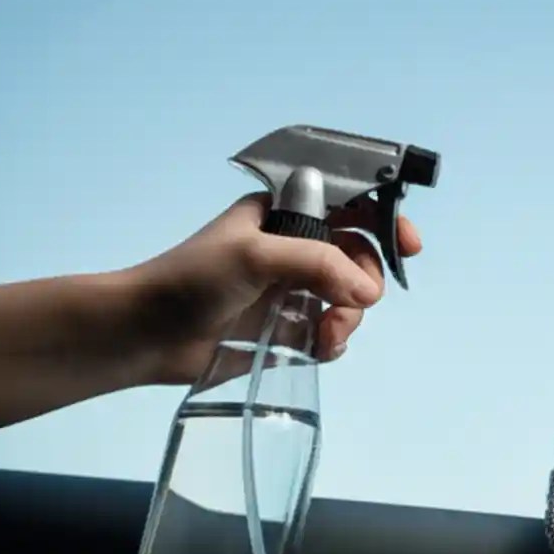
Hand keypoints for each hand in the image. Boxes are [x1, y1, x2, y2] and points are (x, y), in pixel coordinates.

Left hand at [126, 192, 421, 384]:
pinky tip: (318, 349)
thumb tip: (366, 293)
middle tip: (357, 302)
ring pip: (352, 298)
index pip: (349, 204)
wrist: (146, 334)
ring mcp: (294, 290)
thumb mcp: (255, 254)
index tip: (407, 245)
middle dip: (366, 281)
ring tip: (325, 336)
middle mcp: (295, 247)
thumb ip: (317, 262)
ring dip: (349, 318)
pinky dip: (335, 341)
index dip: (383, 218)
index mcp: (284, 214)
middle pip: (360, 256)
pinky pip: (334, 331)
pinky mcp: (289, 329)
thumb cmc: (192, 279)